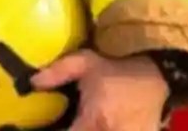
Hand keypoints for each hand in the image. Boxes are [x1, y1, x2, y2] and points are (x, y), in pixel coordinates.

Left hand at [30, 50, 167, 130]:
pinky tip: (103, 124)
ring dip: (88, 130)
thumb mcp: (84, 63)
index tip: (50, 127)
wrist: (155, 73)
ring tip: (85, 123)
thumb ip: (57, 72)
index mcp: (95, 120)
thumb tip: (31, 82)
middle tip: (73, 123)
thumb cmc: (116, 69)